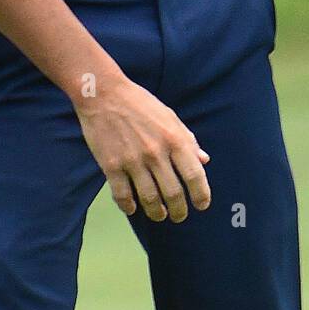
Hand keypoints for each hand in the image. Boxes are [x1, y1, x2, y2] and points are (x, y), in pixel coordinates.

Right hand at [74, 75, 210, 222]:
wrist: (103, 93)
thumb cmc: (140, 103)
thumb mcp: (170, 116)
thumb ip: (187, 139)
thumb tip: (204, 160)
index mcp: (174, 138)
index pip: (195, 176)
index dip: (201, 195)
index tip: (202, 205)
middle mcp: (156, 152)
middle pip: (173, 193)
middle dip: (179, 211)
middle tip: (179, 215)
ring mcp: (132, 160)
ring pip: (150, 199)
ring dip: (157, 213)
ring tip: (159, 215)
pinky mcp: (111, 165)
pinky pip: (123, 195)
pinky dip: (129, 207)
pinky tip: (133, 208)